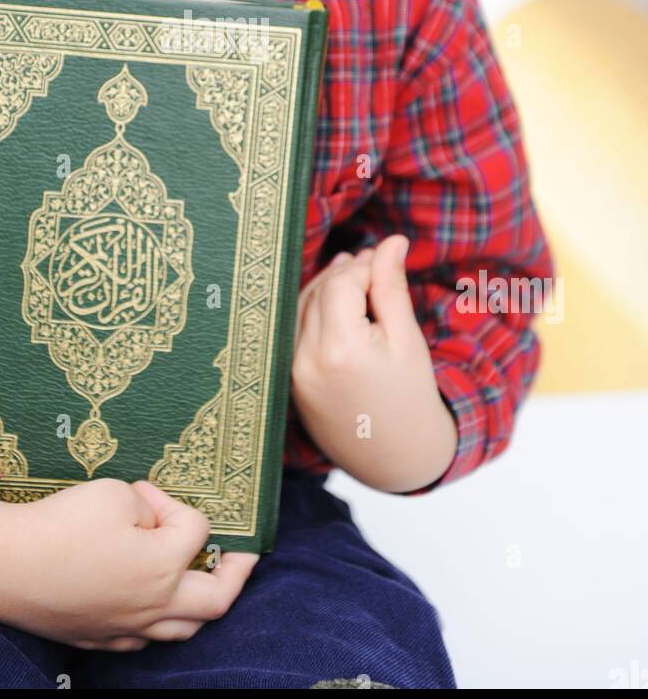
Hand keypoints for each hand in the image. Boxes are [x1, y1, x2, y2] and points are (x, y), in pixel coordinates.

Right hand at [0, 477, 259, 650]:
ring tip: (199, 579)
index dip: (175, 503)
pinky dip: (158, 621)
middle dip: (235, 573)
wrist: (0, 565)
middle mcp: (152, 606)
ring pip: (183, 630)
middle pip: (217, 601)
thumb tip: (152, 519)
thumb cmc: (58, 525)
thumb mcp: (112, 493)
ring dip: (199, 603)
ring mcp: (125, 629)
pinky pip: (144, 640)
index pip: (197, 531)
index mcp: (162, 568)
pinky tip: (151, 602)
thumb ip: (147, 506)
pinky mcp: (98, 639)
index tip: (146, 491)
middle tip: (239, 553)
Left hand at [291, 235, 457, 490]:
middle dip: (345, 273)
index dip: (365, 264)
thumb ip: (391, 288)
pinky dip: (313, 312)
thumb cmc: (409, 396)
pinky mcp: (289, 381)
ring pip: (302, 307)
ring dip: (326, 288)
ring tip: (356, 277)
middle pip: (319, 291)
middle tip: (374, 262)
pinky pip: (296, 332)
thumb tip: (390, 242)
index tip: (387, 256)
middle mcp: (308, 359)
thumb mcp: (407, 339)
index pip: (341, 282)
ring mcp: (294, 372)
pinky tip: (336, 305)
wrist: (395, 456)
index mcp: (341, 348)